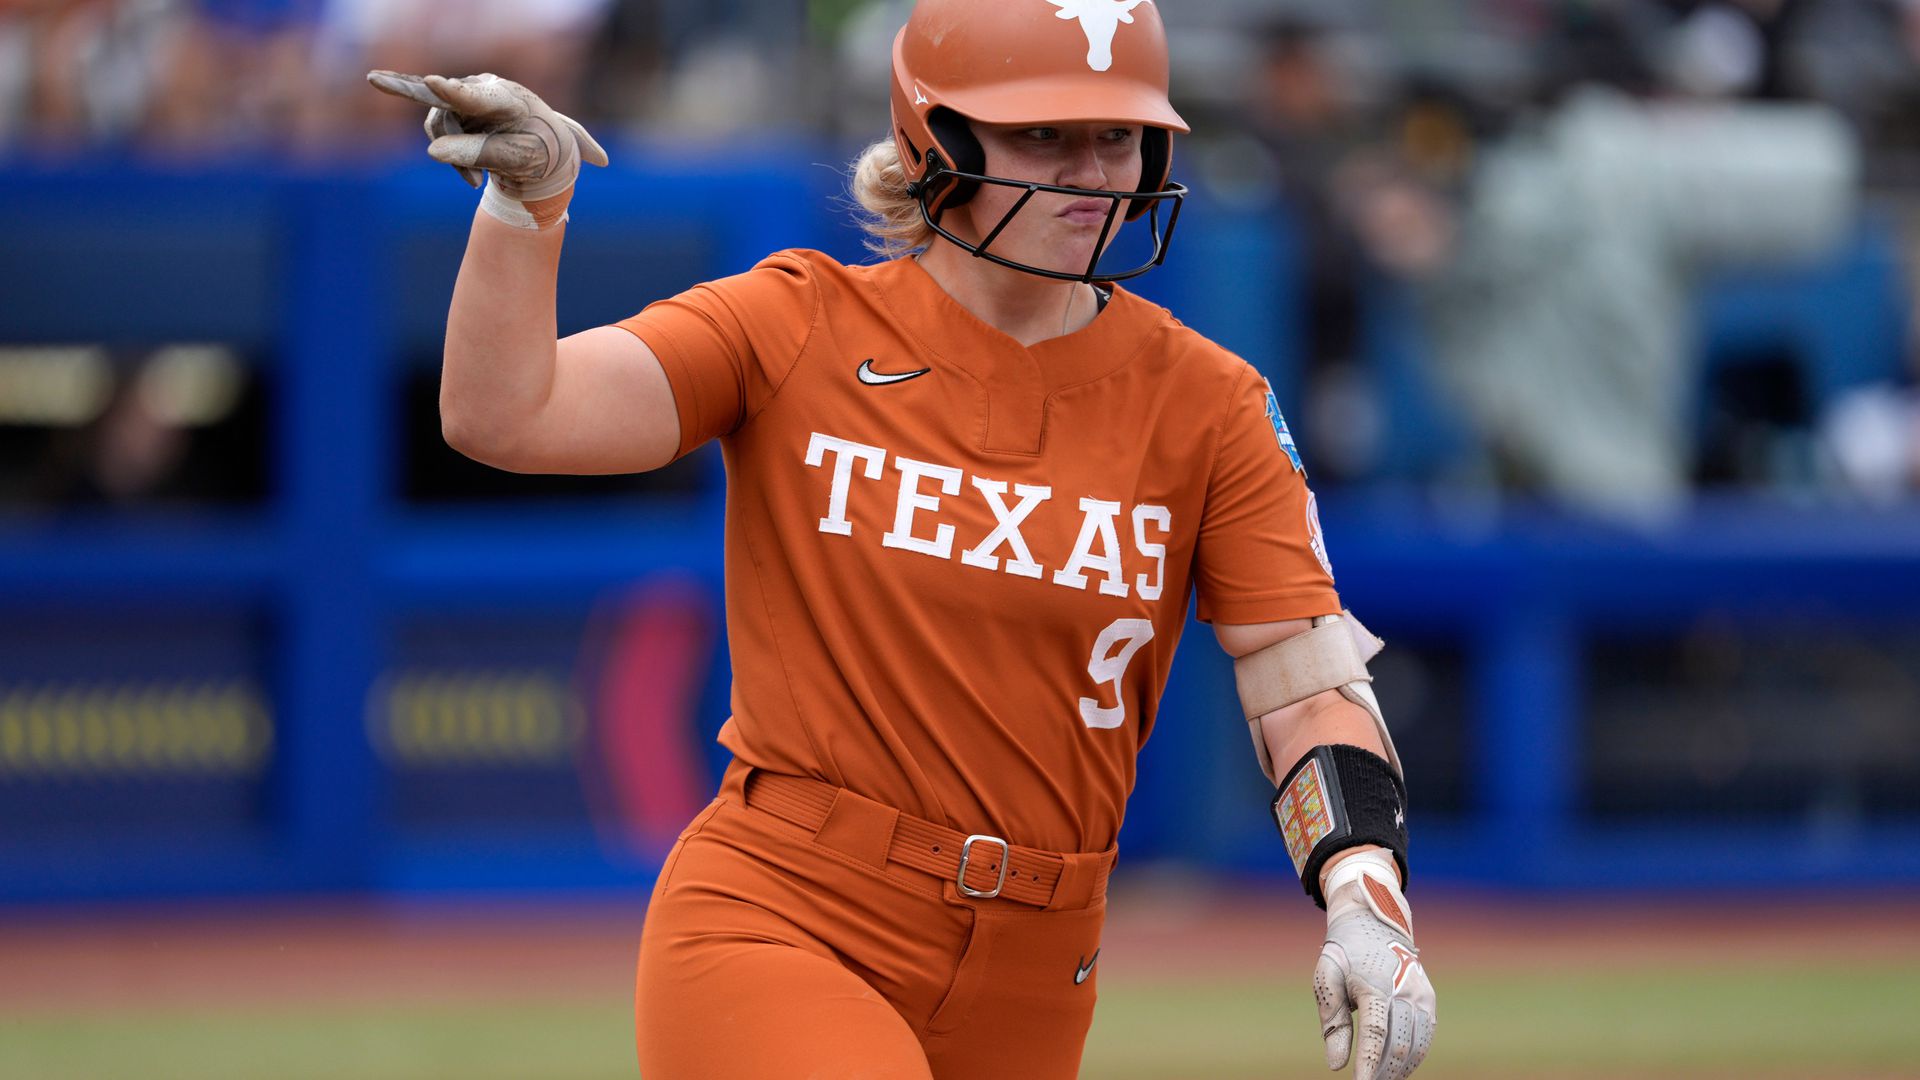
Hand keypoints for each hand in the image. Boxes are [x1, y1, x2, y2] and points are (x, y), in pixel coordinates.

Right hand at [366, 71, 608, 228]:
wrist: (546, 148)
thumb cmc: (538, 151)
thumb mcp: (518, 161)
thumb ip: (479, 154)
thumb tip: (432, 151)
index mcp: (506, 100)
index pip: (475, 99)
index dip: (452, 93)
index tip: (433, 82)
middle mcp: (482, 88)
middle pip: (444, 108)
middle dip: (427, 114)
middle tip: (373, 79)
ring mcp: (466, 94)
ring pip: (437, 123)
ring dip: (451, 155)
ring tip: (475, 180)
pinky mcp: (456, 107)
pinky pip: (438, 130)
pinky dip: (450, 154)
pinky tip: (472, 173)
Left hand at [1314, 850, 1434, 1078]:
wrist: (1373, 922)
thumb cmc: (1344, 954)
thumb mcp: (1327, 977)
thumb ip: (1332, 1022)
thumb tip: (1336, 1065)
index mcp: (1374, 984)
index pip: (1375, 1032)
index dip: (1369, 1062)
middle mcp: (1404, 990)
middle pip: (1399, 1043)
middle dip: (1382, 1071)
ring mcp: (1420, 995)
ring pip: (1416, 1046)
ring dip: (1398, 1068)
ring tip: (1379, 1078)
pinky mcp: (1428, 1000)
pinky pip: (1425, 1037)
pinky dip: (1413, 1057)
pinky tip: (1396, 1067)